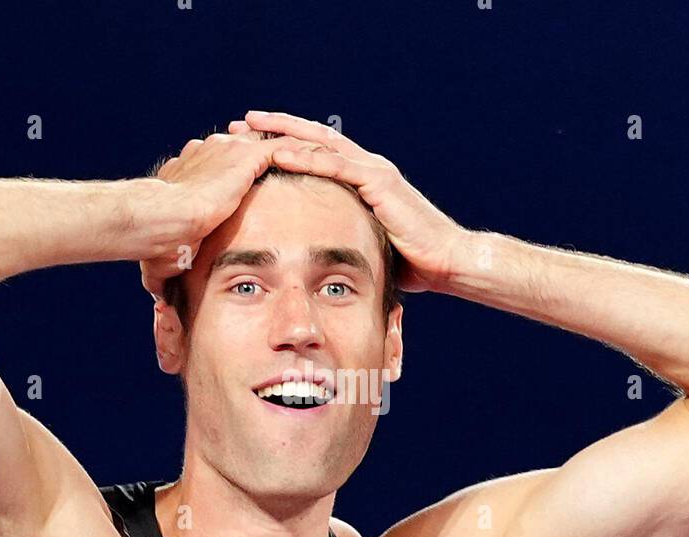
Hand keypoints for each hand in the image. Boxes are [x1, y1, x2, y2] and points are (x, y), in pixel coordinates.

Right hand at [136, 130, 311, 295]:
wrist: (157, 220)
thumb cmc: (154, 240)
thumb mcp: (165, 253)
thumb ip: (171, 264)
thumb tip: (163, 301)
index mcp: (195, 167)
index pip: (227, 164)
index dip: (246, 175)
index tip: (264, 189)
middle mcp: (213, 150)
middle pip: (253, 146)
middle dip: (278, 157)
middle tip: (305, 170)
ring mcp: (229, 149)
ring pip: (274, 142)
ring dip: (298, 154)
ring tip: (325, 166)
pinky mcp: (245, 157)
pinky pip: (287, 149)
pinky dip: (305, 156)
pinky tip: (327, 166)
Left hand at [235, 110, 470, 293]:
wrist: (447, 261)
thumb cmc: (412, 260)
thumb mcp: (368, 242)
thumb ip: (346, 236)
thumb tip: (321, 257)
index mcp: (362, 178)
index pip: (317, 151)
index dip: (284, 142)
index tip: (251, 141)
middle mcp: (367, 166)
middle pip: (313, 137)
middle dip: (275, 128)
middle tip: (240, 123)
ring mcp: (373, 171)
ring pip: (320, 143)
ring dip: (282, 134)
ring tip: (250, 128)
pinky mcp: (379, 182)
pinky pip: (335, 164)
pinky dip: (306, 157)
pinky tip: (279, 152)